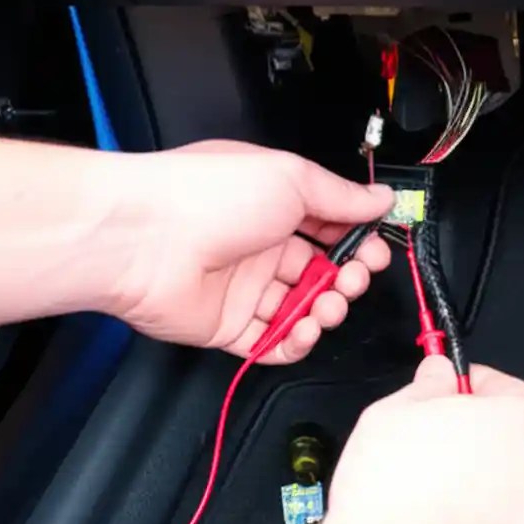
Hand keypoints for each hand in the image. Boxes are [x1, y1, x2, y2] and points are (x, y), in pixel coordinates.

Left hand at [103, 141, 392, 362]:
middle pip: (320, 272)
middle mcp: (257, 244)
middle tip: (354, 278)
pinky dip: (295, 344)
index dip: (357, 241)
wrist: (143, 239)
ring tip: (329, 307)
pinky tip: (305, 332)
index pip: (329, 226)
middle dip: (348, 279)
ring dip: (326, 312)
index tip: (376, 249)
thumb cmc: (204, 196)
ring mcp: (242, 287)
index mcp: (272, 203)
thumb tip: (380, 198)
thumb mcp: (291, 178)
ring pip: (301, 310)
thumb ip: (341, 196)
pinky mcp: (227, 326)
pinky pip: (270, 344)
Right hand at [321, 357, 523, 523]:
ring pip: (516, 494)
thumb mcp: (392, 414)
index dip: (467, 389)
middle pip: (515, 443)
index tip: (446, 397)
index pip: (504, 387)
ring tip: (433, 505)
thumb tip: (439, 377)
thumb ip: (428, 386)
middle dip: (478, 444)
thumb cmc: (396, 504)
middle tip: (431, 455)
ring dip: (485, 492)